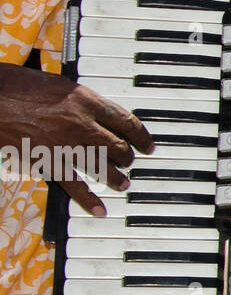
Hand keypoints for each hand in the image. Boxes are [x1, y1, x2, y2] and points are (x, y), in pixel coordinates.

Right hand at [0, 65, 153, 214]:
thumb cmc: (17, 86)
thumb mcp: (56, 84)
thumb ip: (78, 100)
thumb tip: (94, 110)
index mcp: (85, 99)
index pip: (125, 120)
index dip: (142, 136)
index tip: (148, 144)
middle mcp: (82, 122)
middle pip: (118, 146)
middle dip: (127, 158)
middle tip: (129, 162)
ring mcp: (67, 144)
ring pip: (104, 167)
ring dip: (117, 177)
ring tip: (123, 183)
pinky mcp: (49, 161)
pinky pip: (75, 185)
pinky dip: (89, 200)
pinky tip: (100, 210)